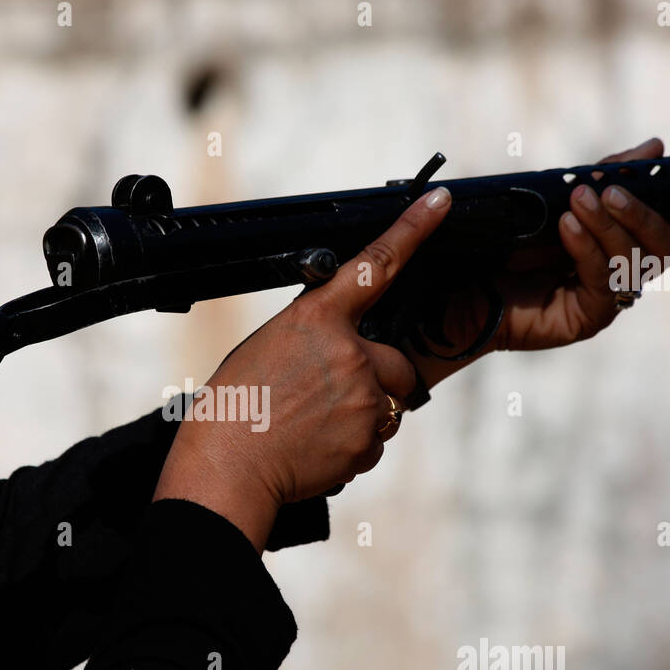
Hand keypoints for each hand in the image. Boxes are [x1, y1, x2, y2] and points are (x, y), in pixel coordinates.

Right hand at [153, 189, 452, 550]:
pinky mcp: (367, 440)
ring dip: (361, 415)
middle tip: (329, 398)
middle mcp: (350, 353)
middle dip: (376, 379)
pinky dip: (352, 446)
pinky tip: (315, 448)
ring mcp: (364, 399)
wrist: (228, 467)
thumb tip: (339, 343)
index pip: (375, 265)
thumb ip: (314, 335)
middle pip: (396, 363)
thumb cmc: (235, 407)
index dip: (413, 229)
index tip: (440, 202)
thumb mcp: (267, 347)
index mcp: (317, 319)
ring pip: (387, 405)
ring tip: (312, 427)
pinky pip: (375, 441)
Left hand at [412, 139, 669, 387]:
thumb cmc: (510, 237)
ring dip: (610, 226)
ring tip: (578, 201)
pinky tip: (565, 227)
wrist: (463, 280)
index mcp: (629, 241)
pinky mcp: (585, 317)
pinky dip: (585, 248)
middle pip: (668, 250)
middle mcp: (626, 272)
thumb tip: (656, 147)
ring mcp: (607, 297)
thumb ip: (609, 174)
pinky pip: (600, 281)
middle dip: (642, 215)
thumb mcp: (561, 196)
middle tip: (609, 191)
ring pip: (635, 263)